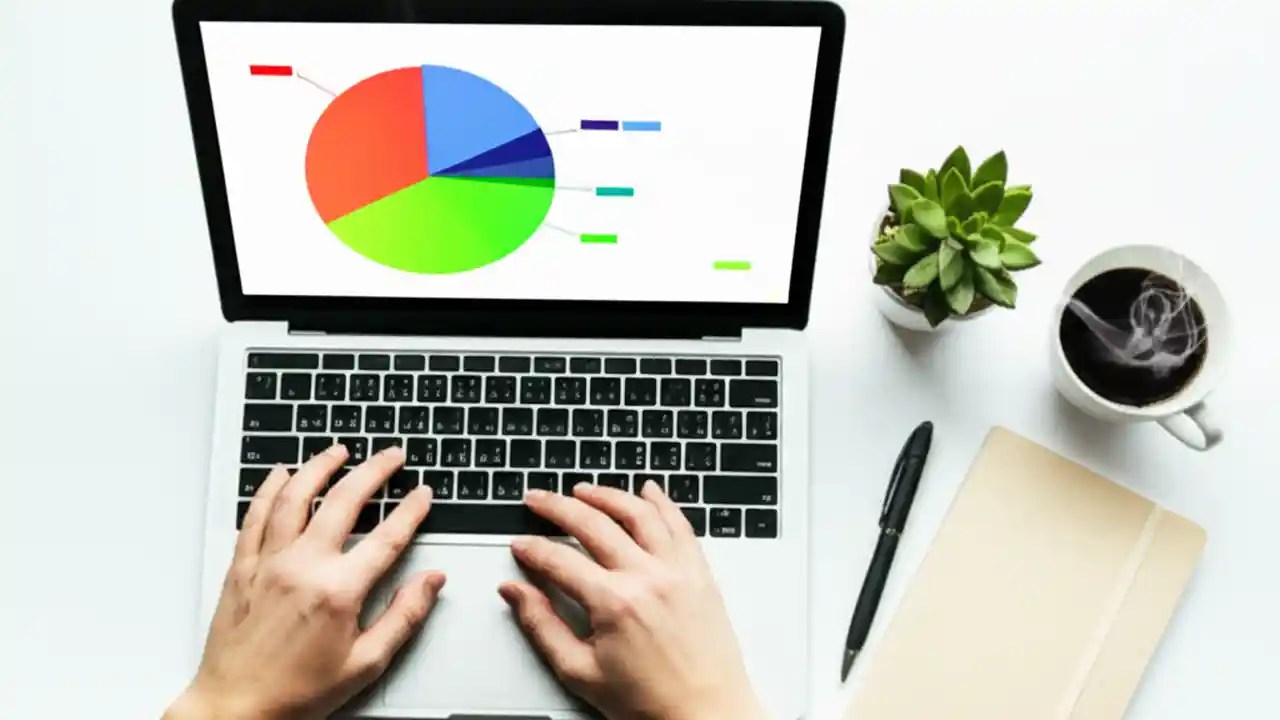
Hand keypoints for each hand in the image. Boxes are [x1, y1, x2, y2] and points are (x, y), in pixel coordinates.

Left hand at [166, 445, 442, 719]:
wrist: (234, 709)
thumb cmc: (295, 694)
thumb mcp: (365, 664)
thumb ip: (404, 617)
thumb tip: (431, 583)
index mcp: (338, 591)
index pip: (388, 536)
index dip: (411, 510)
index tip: (423, 495)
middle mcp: (302, 566)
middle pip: (344, 500)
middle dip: (374, 470)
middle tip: (392, 456)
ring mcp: (268, 562)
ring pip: (296, 495)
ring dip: (321, 466)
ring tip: (339, 451)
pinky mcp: (241, 567)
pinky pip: (256, 514)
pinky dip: (271, 488)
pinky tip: (282, 475)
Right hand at [499, 483, 766, 719]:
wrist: (707, 715)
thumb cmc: (650, 702)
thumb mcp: (580, 672)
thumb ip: (542, 626)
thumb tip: (515, 592)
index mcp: (614, 603)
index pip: (560, 560)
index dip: (533, 549)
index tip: (520, 544)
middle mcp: (647, 578)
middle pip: (593, 524)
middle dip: (558, 507)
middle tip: (538, 499)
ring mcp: (677, 571)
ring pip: (638, 513)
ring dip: (606, 495)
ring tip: (582, 490)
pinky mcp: (699, 573)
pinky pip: (680, 525)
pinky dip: (662, 503)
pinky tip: (648, 492)